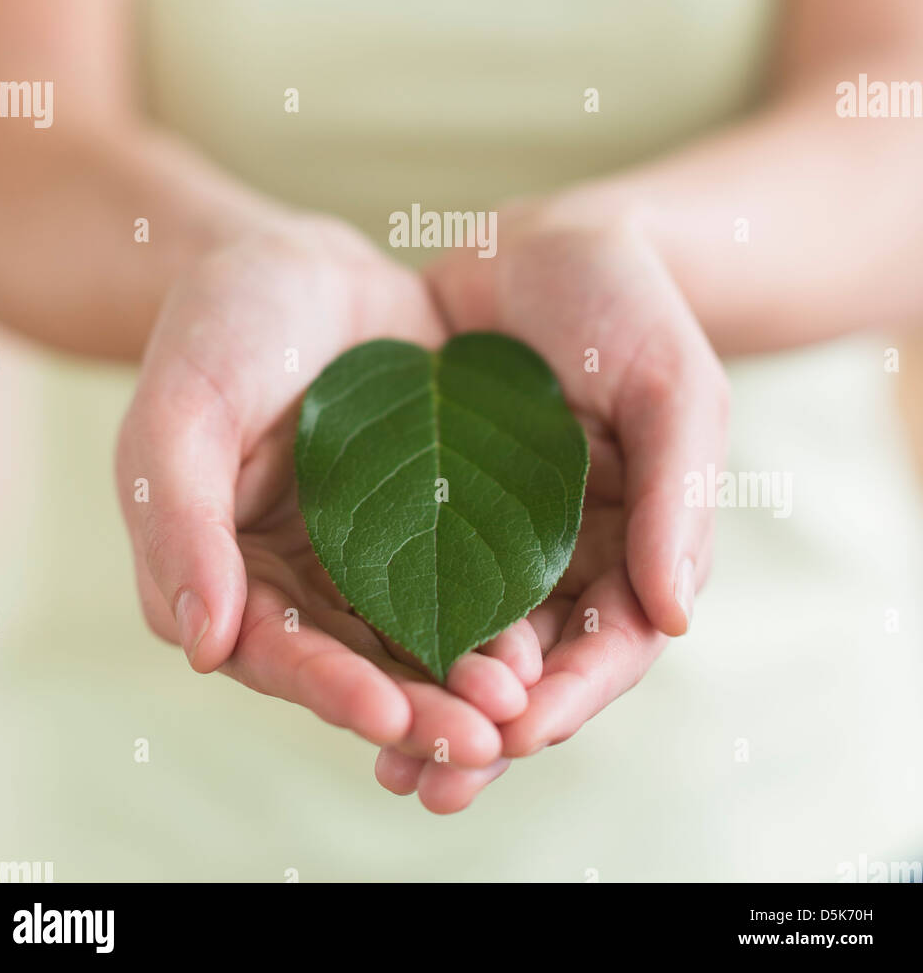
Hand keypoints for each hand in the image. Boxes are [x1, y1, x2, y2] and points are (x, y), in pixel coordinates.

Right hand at [115, 219, 541, 775]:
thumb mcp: (181, 411)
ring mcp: (359, 558)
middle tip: (482, 740)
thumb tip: (202, 649)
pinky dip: (496, 616)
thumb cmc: (218, 328)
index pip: (271, 651)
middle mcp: (289, 584)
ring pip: (413, 638)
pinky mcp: (421, 526)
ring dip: (464, 680)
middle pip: (352, 666)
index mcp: (216, 575)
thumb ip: (180, 522)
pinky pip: (460, 580)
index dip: (327, 687)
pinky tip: (544, 640)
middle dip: (415, 707)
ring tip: (522, 708)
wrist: (300, 266)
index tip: (388, 715)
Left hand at [375, 202, 727, 810]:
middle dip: (485, 731)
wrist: (537, 243)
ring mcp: (499, 540)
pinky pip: (410, 586)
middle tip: (428, 781)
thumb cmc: (625, 307)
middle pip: (535, 671)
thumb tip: (674, 618)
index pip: (615, 647)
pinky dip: (387, 635)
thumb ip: (681, 494)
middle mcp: (569, 560)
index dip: (572, 699)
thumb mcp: (672, 386)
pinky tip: (344, 671)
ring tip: (383, 761)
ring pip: (468, 646)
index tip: (517, 735)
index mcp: (640, 544)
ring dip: (429, 705)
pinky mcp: (434, 512)